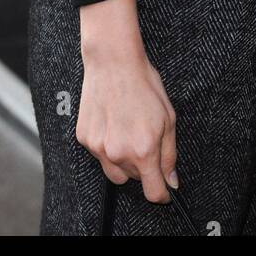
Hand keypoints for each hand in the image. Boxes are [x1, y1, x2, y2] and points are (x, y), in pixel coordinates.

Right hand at [78, 0, 176, 203]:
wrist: (113, 62)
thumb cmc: (143, 85)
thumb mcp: (168, 118)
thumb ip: (169, 154)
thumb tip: (171, 180)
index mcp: (143, 149)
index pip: (152, 191)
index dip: (161, 193)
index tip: (164, 189)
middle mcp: (118, 153)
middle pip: (134, 179)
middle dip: (143, 166)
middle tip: (146, 138)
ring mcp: (98, 148)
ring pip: (115, 171)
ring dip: (124, 160)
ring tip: (128, 130)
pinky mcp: (84, 139)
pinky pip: (99, 155)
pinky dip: (107, 146)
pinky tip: (113, 122)